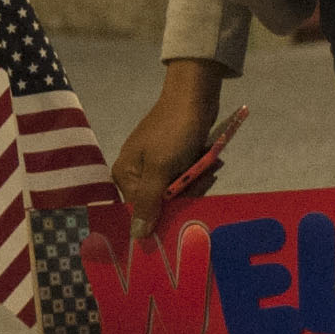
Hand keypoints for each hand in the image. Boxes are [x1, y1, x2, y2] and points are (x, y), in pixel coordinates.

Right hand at [112, 61, 225, 239]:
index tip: (188, 203)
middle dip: (187, 193)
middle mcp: (135, 173)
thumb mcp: (161, 168)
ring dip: (197, 182)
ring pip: (178, 191)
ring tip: (209, 164)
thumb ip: (148, 202)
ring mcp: (155, 166)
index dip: (167, 212)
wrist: (193, 96)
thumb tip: (136, 237)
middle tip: (202, 176)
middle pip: (162, 202)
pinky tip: (209, 162)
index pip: (143, 211)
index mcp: (125, 175)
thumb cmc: (174, 131)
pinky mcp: (172, 159)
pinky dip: (199, 173)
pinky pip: (185, 178)